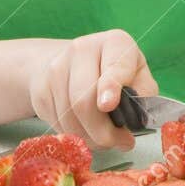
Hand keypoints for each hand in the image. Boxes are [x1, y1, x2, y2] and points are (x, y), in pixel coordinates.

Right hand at [26, 29, 156, 150]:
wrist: (70, 63)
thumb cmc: (115, 73)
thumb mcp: (138, 75)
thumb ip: (143, 93)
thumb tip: (138, 118)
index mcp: (114, 43)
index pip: (113, 65)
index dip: (110, 86)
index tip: (108, 105)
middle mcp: (82, 48)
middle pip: (84, 99)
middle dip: (103, 131)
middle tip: (120, 142)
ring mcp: (57, 67)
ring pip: (69, 116)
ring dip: (90, 138)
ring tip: (104, 139)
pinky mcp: (41, 88)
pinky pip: (57, 123)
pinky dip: (75, 135)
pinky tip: (86, 130)